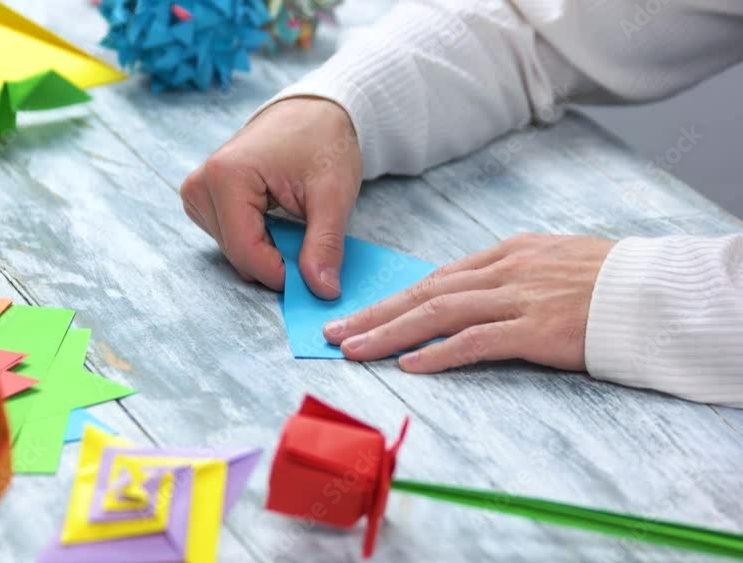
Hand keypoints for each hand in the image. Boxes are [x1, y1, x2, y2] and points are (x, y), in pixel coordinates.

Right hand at [180, 97, 361, 297]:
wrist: (312, 112)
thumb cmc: (322, 141)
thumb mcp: (333, 195)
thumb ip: (325, 245)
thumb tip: (322, 291)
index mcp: (226, 176)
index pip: (245, 251)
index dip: (281, 274)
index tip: (315, 278)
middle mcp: (201, 183)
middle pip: (237, 254)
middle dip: (276, 260)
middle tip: (310, 240)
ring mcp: (197, 191)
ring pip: (232, 251)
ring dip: (266, 250)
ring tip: (292, 220)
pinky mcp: (201, 198)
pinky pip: (228, 238)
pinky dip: (256, 240)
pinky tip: (275, 219)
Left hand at [323, 234, 616, 371]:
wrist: (655, 290)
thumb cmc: (607, 280)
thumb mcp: (550, 262)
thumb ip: (507, 275)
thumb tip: (466, 291)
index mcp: (506, 253)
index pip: (436, 278)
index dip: (394, 298)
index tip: (361, 313)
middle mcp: (504, 271)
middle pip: (424, 292)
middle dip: (373, 313)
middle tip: (333, 331)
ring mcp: (518, 298)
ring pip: (438, 313)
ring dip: (389, 333)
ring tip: (353, 349)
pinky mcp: (536, 329)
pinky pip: (476, 340)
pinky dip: (438, 352)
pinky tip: (409, 364)